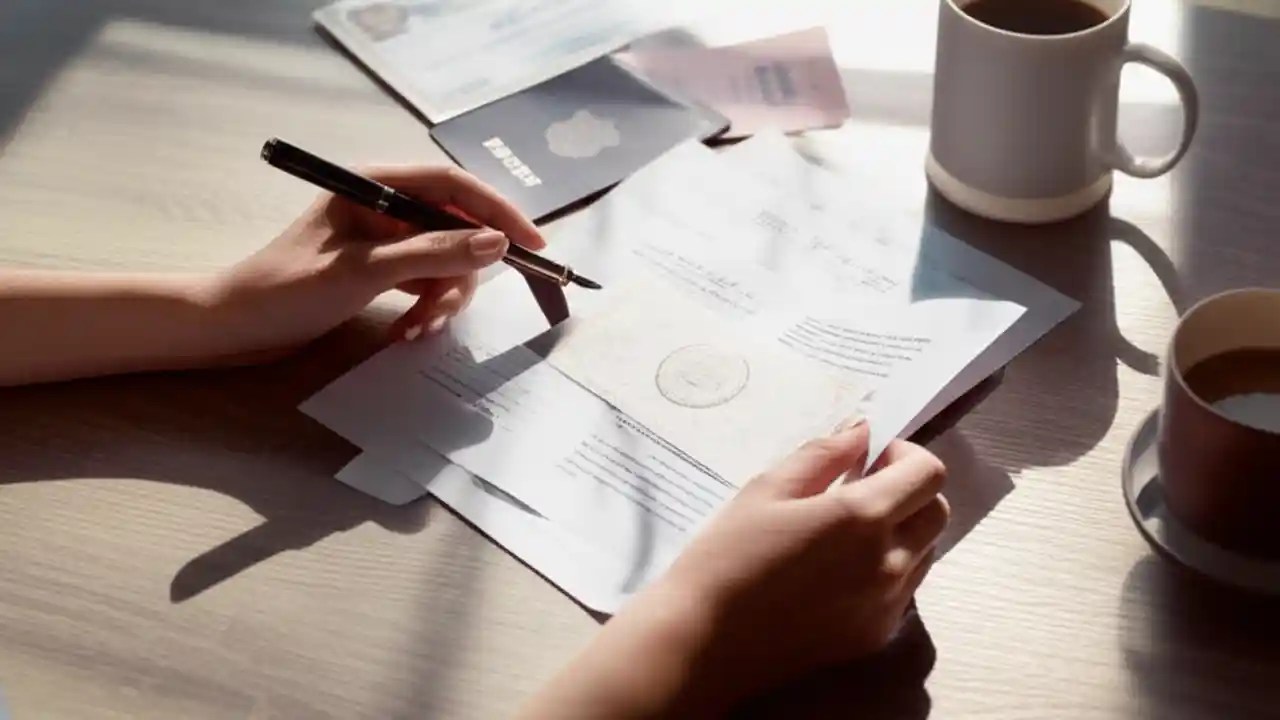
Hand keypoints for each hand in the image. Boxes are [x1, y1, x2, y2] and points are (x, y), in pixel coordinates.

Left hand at [203, 165, 543, 360]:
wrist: (234, 327)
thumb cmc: (287, 288)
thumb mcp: (364, 271)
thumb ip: (432, 254)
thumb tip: (496, 243)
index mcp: (375, 184)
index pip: (453, 186)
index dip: (497, 211)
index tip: (532, 244)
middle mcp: (385, 206)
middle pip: (456, 230)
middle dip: (459, 275)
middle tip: (443, 313)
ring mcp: (385, 240)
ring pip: (446, 264)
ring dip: (441, 300)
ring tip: (416, 330)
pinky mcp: (382, 271)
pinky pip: (427, 284)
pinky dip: (425, 308)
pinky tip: (407, 332)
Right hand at [517, 420, 949, 718]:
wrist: (705, 641)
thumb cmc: (727, 555)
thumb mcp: (766, 489)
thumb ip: (822, 454)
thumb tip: (861, 430)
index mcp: (862, 518)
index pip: (928, 473)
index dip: (904, 455)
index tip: (867, 458)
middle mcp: (889, 562)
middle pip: (936, 511)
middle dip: (908, 489)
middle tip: (859, 487)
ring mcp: (888, 603)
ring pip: (924, 551)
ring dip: (900, 529)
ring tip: (846, 531)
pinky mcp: (875, 633)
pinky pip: (903, 589)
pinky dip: (886, 568)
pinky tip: (838, 570)